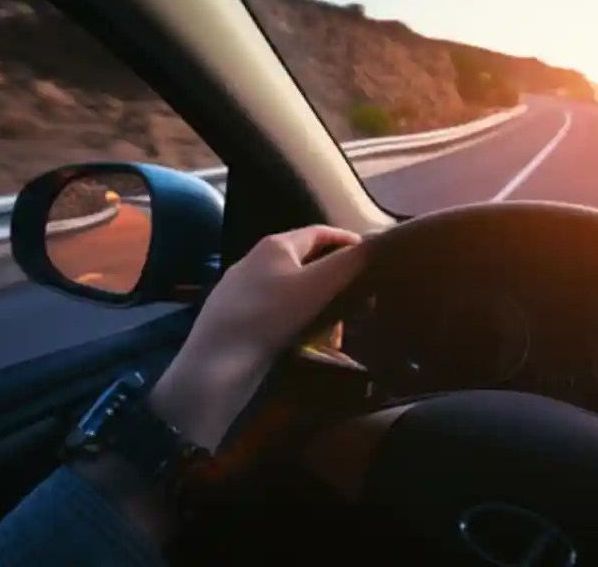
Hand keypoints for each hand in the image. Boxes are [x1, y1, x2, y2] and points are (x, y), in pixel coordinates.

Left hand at [149, 225, 364, 449]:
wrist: (215, 365)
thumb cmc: (269, 316)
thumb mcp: (317, 286)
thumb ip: (350, 263)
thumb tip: (382, 241)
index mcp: (275, 245)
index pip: (321, 232)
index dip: (350, 242)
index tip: (374, 260)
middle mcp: (256, 260)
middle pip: (308, 263)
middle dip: (336, 282)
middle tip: (360, 304)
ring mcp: (243, 290)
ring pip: (294, 291)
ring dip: (320, 308)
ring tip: (336, 335)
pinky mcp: (236, 318)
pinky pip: (278, 313)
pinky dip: (299, 323)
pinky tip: (307, 344)